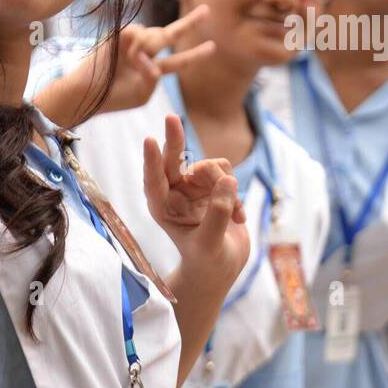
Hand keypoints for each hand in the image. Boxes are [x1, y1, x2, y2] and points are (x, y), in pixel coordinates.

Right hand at [86, 5, 216, 113]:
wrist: (87, 93)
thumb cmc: (114, 98)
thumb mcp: (143, 94)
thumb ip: (155, 76)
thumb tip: (152, 58)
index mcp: (152, 69)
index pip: (178, 60)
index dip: (195, 54)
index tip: (212, 46)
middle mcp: (145, 53)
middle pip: (171, 35)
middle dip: (189, 23)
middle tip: (207, 10)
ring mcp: (133, 42)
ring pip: (155, 33)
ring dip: (150, 48)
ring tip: (135, 61)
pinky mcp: (120, 33)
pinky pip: (140, 31)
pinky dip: (140, 45)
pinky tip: (130, 55)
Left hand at [142, 114, 248, 281]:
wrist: (223, 269)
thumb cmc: (207, 262)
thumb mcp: (210, 243)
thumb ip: (218, 214)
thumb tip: (228, 181)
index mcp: (162, 208)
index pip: (153, 181)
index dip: (152, 161)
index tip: (150, 141)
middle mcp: (175, 193)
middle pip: (174, 159)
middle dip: (174, 140)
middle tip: (171, 118)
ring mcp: (195, 188)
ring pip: (211, 167)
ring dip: (225, 187)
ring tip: (234, 214)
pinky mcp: (214, 186)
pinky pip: (228, 175)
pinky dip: (237, 194)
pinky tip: (238, 217)